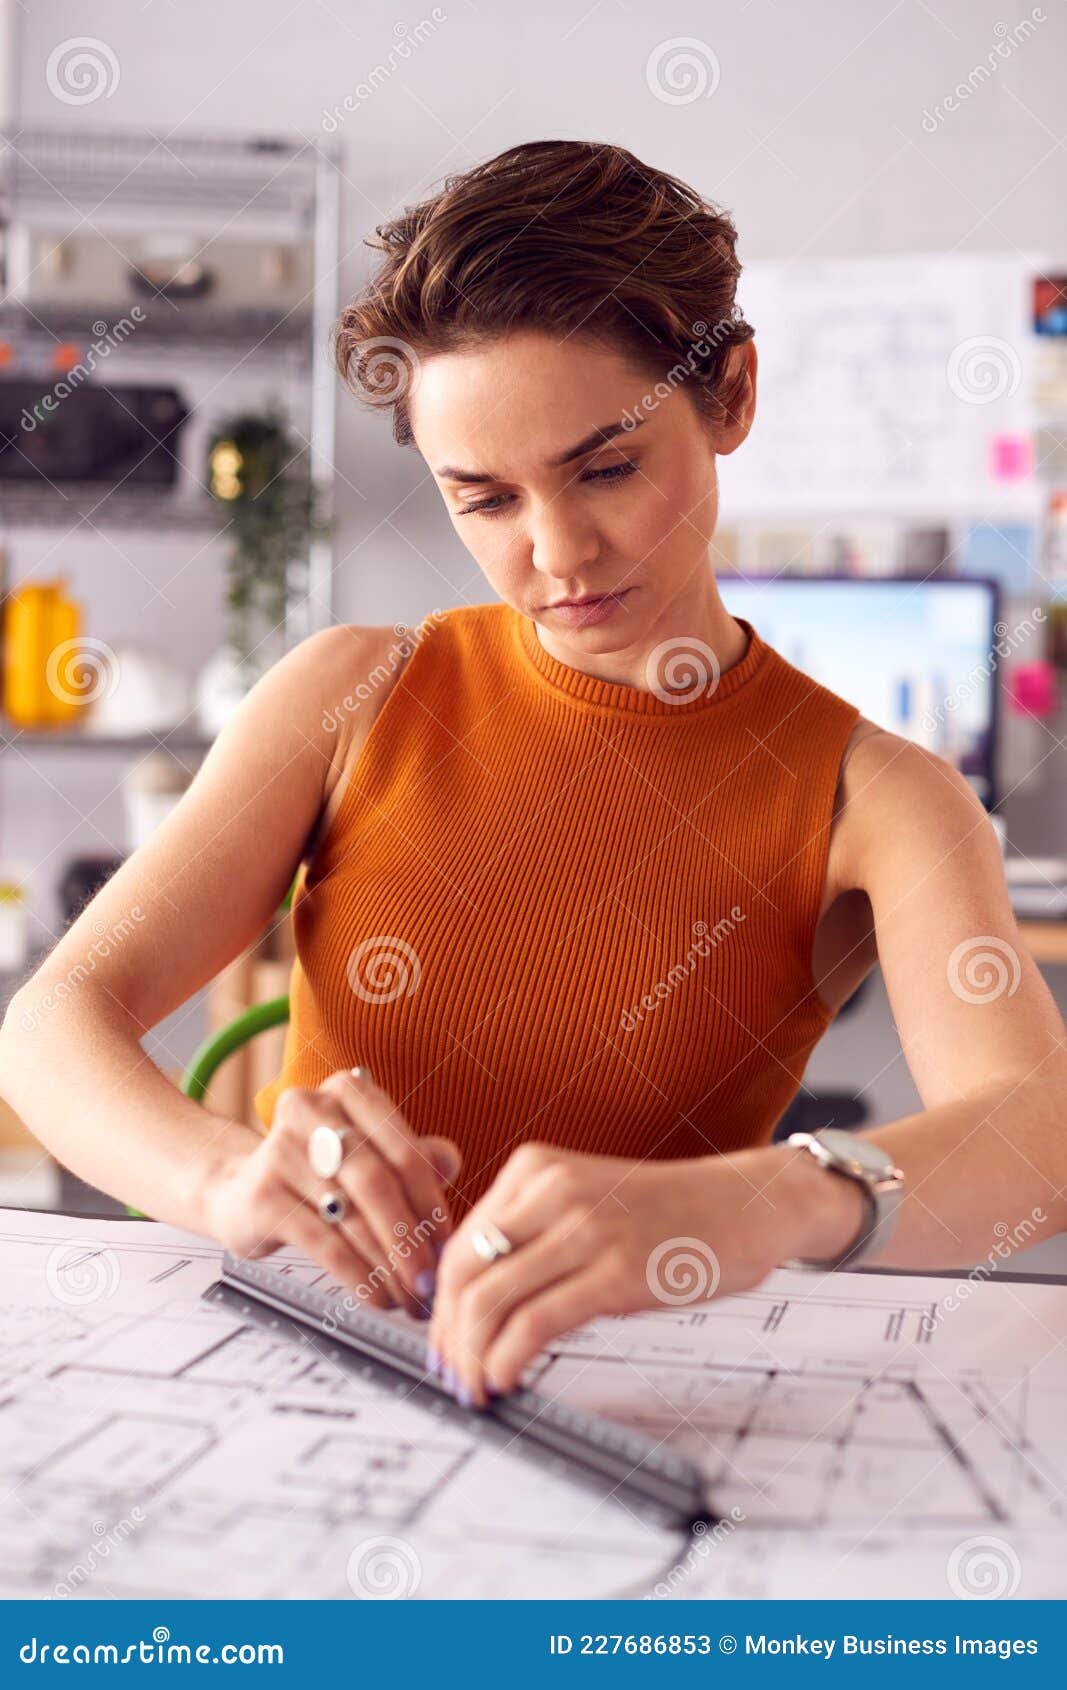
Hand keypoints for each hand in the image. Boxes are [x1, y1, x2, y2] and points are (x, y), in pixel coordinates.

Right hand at [202, 1067, 461, 1316]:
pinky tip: (376, 1298)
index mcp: (349, 1091)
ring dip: (388, 1266)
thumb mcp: (369, 1157)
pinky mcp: (263, 1194)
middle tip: (430, 1281)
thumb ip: (413, 1158)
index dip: (431, 1203)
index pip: (404, 1150)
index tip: (447, 1244)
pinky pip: (323, 1243)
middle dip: (410, 1239)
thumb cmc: (318, 1173)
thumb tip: (450, 1164)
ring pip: (352, 1216)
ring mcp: (281, 1150)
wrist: (240, 1192)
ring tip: (409, 1298)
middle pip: (378, 1182)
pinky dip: (357, 1276)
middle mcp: (312, 1110)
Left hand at [426, 1140, 794, 1406]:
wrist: (748, 1204)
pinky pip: (535, 1323)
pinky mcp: (615, 1272)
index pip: (459, 1243)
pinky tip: (506, 1379)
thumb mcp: (587, 1200)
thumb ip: (534, 1233)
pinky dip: (506, 1360)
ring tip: (477, 1386)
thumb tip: (477, 1300)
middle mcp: (552, 1190)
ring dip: (472, 1356)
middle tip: (451, 1374)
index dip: (439, 1304)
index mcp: (535, 1169)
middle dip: (446, 1336)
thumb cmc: (671, 1211)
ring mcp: (584, 1229)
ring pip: (490, 1300)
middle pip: (463, 1274)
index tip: (440, 1342)